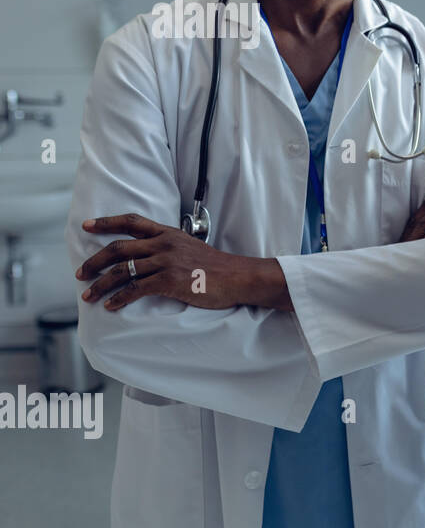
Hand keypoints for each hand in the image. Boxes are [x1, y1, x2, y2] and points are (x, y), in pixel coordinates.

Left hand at [76, 213, 288, 310]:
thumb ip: (170, 248)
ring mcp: (166, 262)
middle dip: (94, 261)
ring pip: (122, 271)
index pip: (132, 222)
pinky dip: (119, 298)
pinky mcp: (169, 281)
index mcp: (169, 233)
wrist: (239, 277)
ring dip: (100, 284)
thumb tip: (151, 258)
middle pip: (118, 248)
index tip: (87, 226)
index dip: (106, 222)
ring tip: (88, 295)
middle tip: (81, 272)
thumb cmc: (218, 267)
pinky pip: (135, 289)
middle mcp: (164, 244)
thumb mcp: (192, 248)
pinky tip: (110, 305)